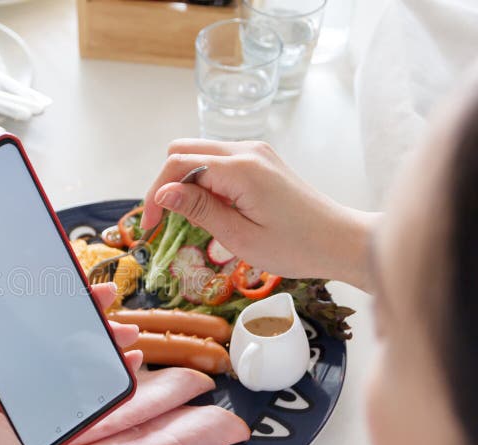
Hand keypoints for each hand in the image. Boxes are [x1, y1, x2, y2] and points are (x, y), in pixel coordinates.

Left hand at [0, 282, 141, 444]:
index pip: (6, 326)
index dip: (28, 298)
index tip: (50, 277)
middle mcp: (12, 381)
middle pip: (47, 334)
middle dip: (78, 312)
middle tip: (104, 294)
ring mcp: (39, 398)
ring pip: (73, 356)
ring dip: (101, 340)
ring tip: (126, 331)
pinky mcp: (62, 416)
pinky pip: (88, 386)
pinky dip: (110, 373)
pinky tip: (130, 363)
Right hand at [141, 139, 377, 290]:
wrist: (340, 241)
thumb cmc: (296, 247)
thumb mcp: (240, 237)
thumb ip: (199, 210)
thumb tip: (163, 193)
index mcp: (240, 169)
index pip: (179, 165)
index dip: (156, 193)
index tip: (150, 226)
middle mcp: (246, 150)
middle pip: (183, 150)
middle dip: (166, 183)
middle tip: (166, 221)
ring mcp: (255, 152)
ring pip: (199, 153)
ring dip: (186, 182)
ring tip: (191, 219)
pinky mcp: (261, 160)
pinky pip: (218, 161)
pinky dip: (205, 181)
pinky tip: (213, 209)